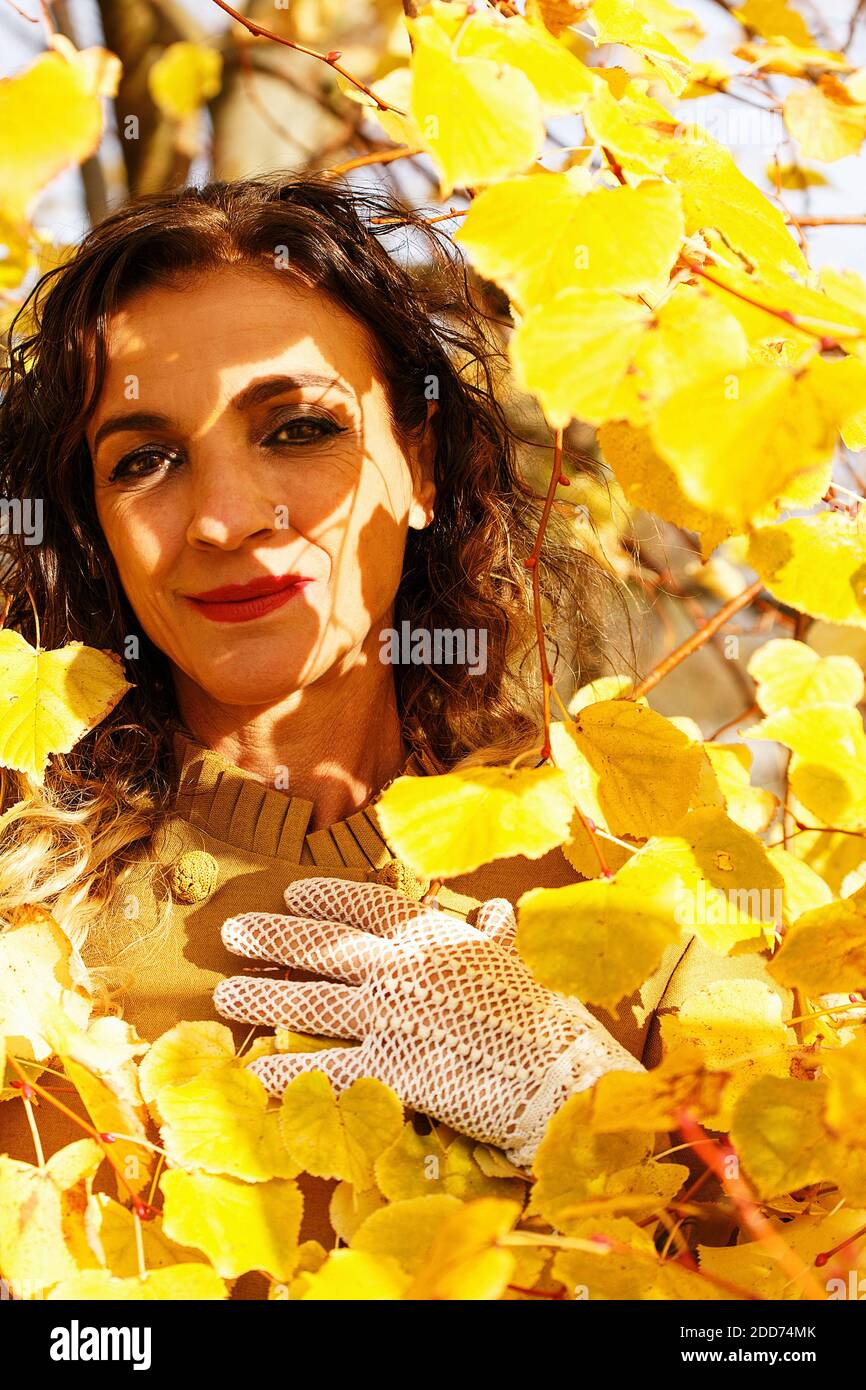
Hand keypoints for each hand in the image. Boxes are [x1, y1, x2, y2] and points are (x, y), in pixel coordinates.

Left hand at [213, 877, 644, 1168]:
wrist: (555, 1075)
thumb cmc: (539, 1017)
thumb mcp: (511, 962)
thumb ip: (488, 936)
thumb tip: (495, 910)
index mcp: (432, 936)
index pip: (365, 904)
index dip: (323, 898)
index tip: (291, 894)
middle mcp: (403, 969)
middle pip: (322, 947)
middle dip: (271, 937)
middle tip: (231, 933)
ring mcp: (392, 1019)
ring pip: (309, 1003)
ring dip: (261, 997)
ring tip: (226, 994)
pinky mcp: (389, 1071)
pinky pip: (325, 1067)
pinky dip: (286, 1068)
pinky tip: (256, 1067)